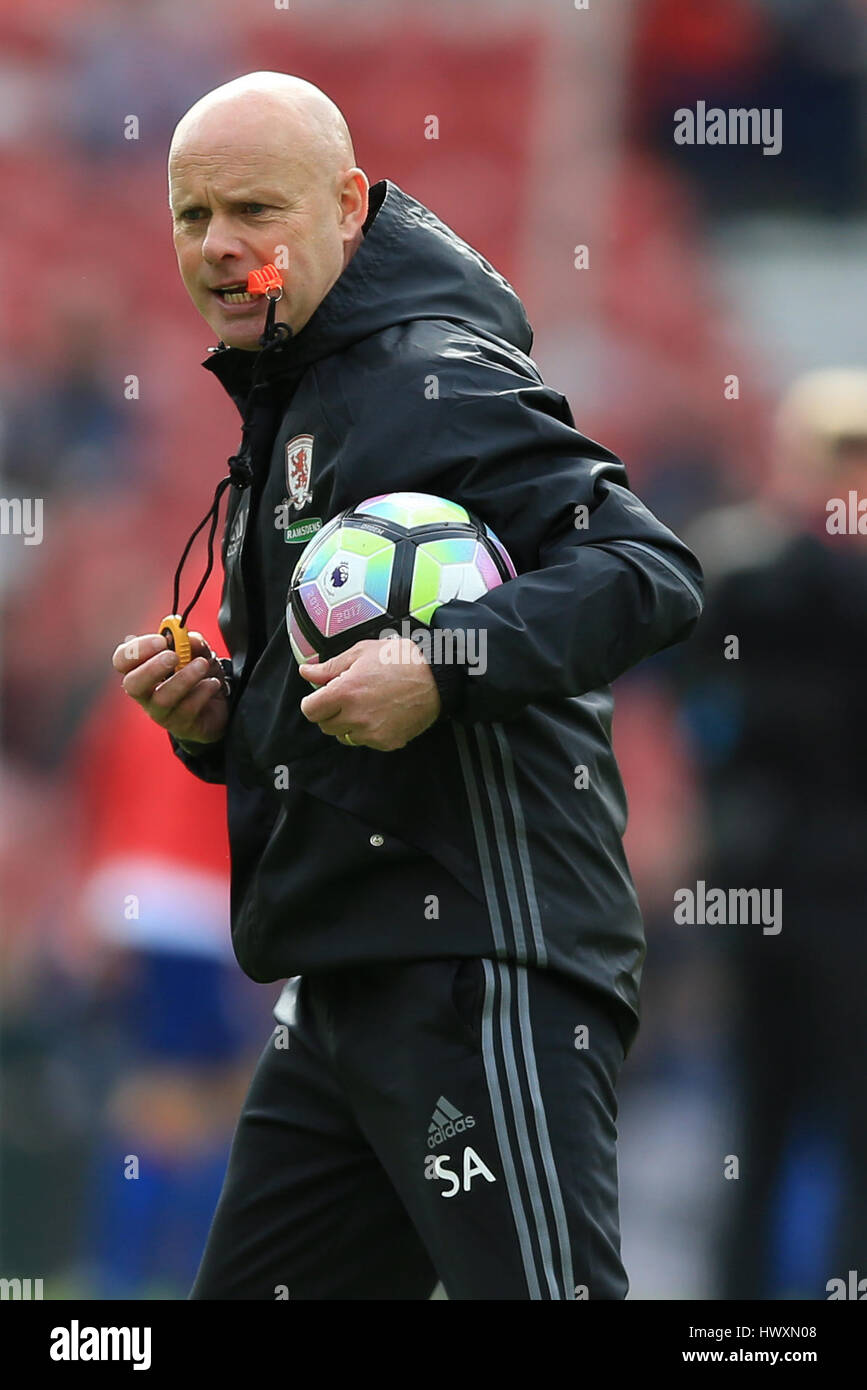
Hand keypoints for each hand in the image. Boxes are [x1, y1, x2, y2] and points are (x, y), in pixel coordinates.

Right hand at [111, 631, 228, 743]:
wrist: (218, 704)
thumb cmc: (198, 675)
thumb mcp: (198, 654)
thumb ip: (194, 644)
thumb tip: (190, 638)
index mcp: (141, 669)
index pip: (122, 660)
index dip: (137, 649)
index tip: (161, 640)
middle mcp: (145, 693)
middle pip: (132, 684)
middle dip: (151, 668)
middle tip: (173, 657)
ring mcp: (161, 711)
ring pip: (162, 699)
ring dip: (183, 678)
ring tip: (202, 665)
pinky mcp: (180, 724)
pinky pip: (187, 709)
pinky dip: (202, 692)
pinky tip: (213, 683)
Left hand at [299, 638, 439, 750]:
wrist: (437, 677)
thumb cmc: (400, 659)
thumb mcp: (362, 653)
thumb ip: (330, 667)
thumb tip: (306, 672)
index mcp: (345, 692)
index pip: (310, 710)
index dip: (314, 702)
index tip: (323, 696)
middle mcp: (355, 716)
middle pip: (325, 726)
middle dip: (331, 712)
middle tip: (348, 697)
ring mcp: (372, 732)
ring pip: (344, 736)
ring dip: (348, 724)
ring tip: (367, 705)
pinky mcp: (387, 742)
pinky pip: (367, 742)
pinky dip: (369, 731)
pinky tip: (382, 714)